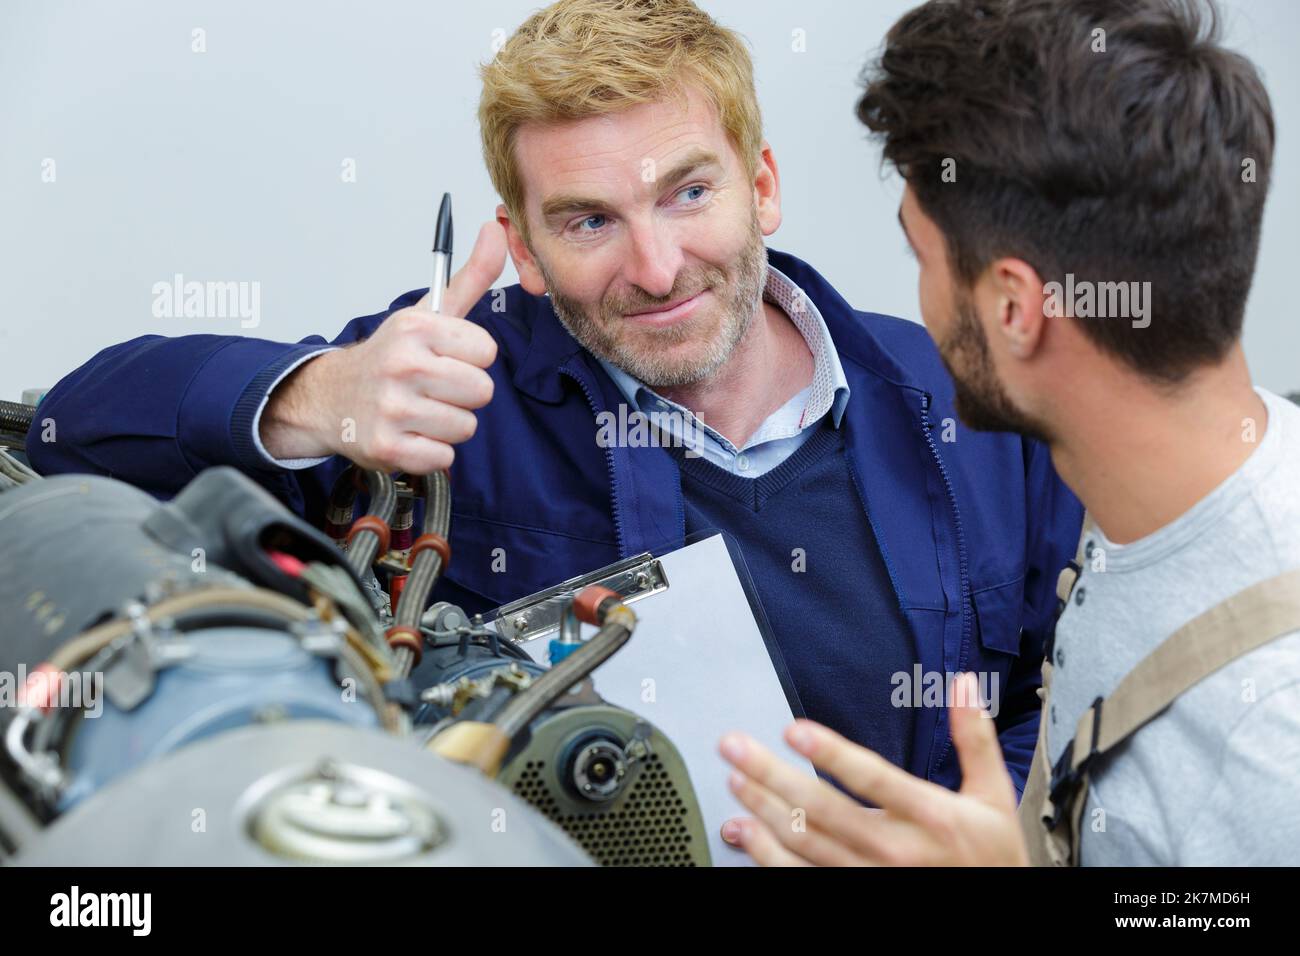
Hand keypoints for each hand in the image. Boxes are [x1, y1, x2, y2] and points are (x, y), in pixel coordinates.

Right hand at [261, 221, 506, 471]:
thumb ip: (472, 276)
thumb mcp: (429, 313)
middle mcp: (402, 365)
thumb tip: (498, 230)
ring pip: (465, 426)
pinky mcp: (386, 447)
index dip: (471, 359)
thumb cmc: (390, 357)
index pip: (487, 351)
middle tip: (433, 388)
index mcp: (416, 328)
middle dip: (463, 394)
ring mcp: (392, 408)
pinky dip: (431, 451)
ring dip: (448, 424)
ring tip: (421, 411)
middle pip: (481, 391)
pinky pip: (444, 457)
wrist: (331, 397)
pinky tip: (410, 434)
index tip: (446, 357)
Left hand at [718, 672, 1028, 865]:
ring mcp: (872, 878)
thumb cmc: (993, 854)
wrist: (1001, 913)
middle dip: (771, 775)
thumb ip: (975, 738)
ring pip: (806, 845)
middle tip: (734, 747)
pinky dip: (766, 855)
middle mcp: (897, 851)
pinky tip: (743, 831)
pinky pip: (801, 877)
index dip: (831, 753)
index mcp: (931, 816)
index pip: (873, 779)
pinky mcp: (856, 895)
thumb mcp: (993, 795)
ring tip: (733, 780)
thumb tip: (965, 683)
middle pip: (824, 810)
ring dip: (763, 811)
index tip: (794, 730)